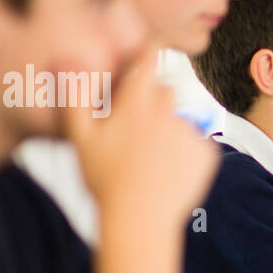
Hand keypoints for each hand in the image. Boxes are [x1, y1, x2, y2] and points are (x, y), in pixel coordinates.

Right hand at [66, 43, 217, 230]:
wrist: (139, 219)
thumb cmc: (105, 180)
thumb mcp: (80, 139)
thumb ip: (75, 97)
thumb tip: (66, 61)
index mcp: (135, 104)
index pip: (147, 62)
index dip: (148, 55)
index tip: (148, 53)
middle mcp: (166, 112)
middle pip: (167, 91)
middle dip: (156, 103)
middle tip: (140, 131)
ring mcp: (188, 132)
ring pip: (182, 119)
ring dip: (170, 131)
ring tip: (152, 160)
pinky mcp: (206, 153)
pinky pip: (198, 144)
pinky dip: (187, 154)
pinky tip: (169, 172)